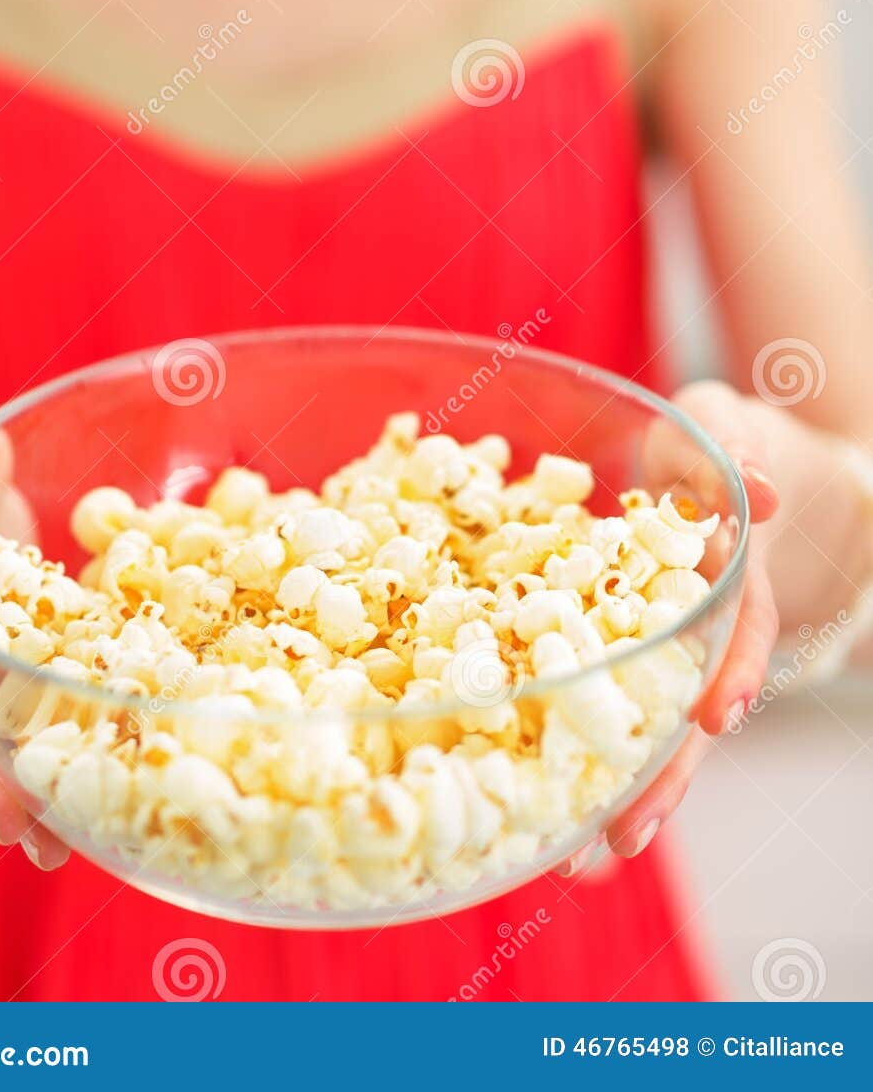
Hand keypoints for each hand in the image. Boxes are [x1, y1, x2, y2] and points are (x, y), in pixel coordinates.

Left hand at [560, 379, 779, 874]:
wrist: (706, 456)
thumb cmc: (711, 441)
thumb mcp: (722, 431)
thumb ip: (735, 455)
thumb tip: (758, 490)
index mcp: (727, 575)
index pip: (738, 630)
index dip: (732, 670)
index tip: (718, 715)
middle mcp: (696, 628)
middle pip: (686, 712)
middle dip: (663, 775)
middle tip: (626, 836)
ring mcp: (655, 649)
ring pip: (639, 732)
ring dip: (610, 791)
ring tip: (573, 862)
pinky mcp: (604, 651)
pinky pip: (588, 710)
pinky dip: (564, 761)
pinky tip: (534, 820)